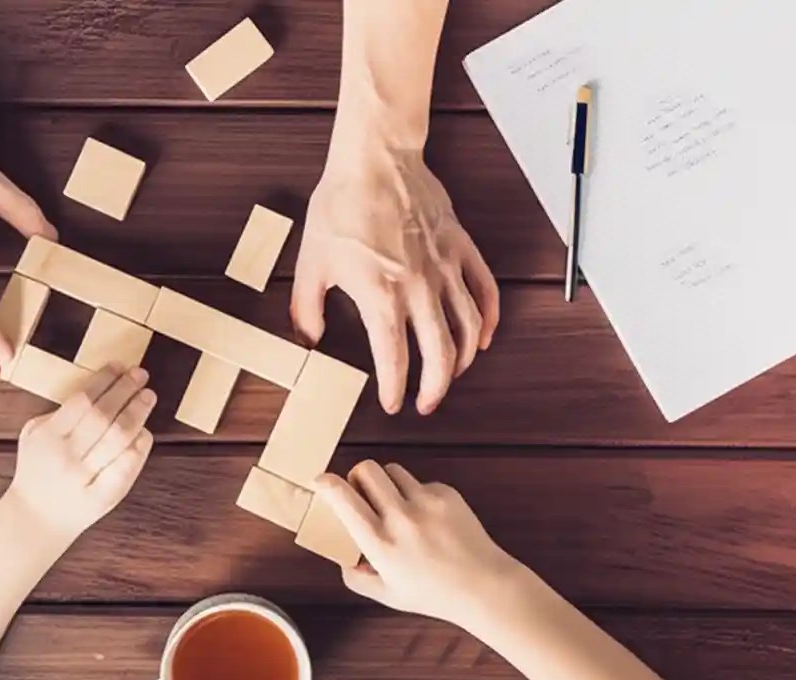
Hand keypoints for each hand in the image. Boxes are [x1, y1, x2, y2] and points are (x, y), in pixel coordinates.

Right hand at [7, 366, 156, 540]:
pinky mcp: (103, 497)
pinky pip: (126, 467)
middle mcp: (66, 457)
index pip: (81, 401)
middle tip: (140, 375)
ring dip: (137, 413)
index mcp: (47, 437)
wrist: (38, 517)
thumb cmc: (39, 468)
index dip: (103, 380)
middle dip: (125, 391)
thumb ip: (60, 412)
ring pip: (118, 439)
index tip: (118, 366)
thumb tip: (102, 386)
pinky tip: (144, 431)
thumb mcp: (34, 434)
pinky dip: (138, 447)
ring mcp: (85, 479)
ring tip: (148, 396)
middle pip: (103, 416)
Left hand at [292, 138, 499, 414]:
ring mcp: (445, 267)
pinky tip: (483, 337)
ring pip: (468, 327)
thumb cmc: (341, 206)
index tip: (392, 404)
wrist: (374, 159)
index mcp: (381, 295)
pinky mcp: (460, 247)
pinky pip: (485, 289)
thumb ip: (307, 308)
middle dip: (435, 388)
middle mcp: (419, 288)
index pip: (394, 359)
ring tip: (451, 376)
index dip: (395, 389)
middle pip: (440, 354)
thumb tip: (308, 339)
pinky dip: (489, 318)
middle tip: (426, 403)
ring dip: (462, 360)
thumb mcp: (311, 263)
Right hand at [316, 461, 521, 627]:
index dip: (325, 483)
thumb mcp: (388, 595)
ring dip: (386, 482)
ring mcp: (426, 503)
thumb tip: (345, 560)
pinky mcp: (446, 494)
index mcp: (380, 542)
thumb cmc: (434, 594)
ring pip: (392, 470)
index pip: (343, 497)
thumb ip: (358, 578)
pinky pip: (420, 482)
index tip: (319, 481)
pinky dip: (416, 494)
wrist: (484, 586)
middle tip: (362, 493)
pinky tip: (427, 518)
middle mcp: (400, 518)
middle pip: (367, 469)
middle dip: (357, 475)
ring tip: (396, 505)